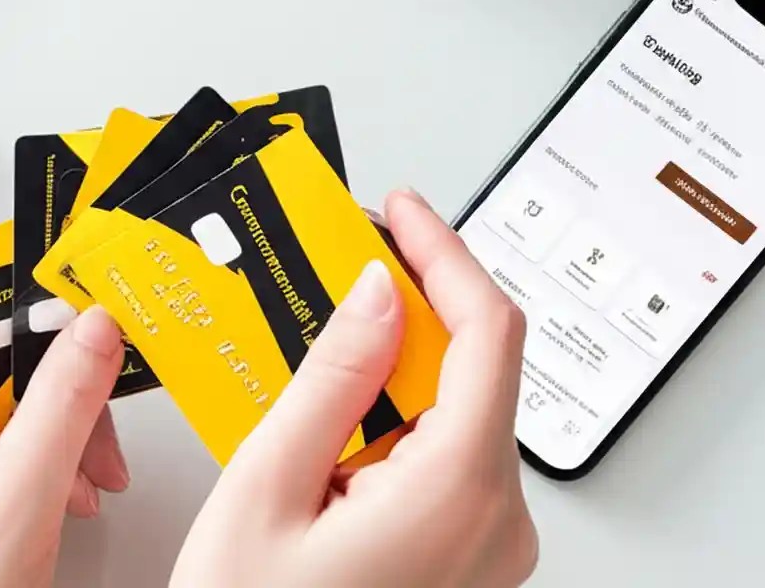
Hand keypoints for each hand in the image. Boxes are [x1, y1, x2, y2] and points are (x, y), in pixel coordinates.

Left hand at [0, 229, 130, 587]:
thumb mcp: (14, 504)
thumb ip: (61, 405)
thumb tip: (97, 323)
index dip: (8, 262)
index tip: (76, 277)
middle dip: (54, 353)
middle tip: (100, 384)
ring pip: (8, 365)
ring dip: (62, 405)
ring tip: (92, 465)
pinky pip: (10, 409)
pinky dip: (53, 435)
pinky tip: (75, 481)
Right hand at [171, 190, 537, 586]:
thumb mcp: (267, 488)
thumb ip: (332, 376)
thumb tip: (374, 290)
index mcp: (457, 494)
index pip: (487, 333)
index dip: (444, 254)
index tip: (399, 212)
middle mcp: (496, 520)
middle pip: (474, 368)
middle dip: (406, 308)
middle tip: (336, 264)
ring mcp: (488, 542)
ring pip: (455, 411)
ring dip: (391, 367)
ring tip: (314, 350)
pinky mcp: (467, 553)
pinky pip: (444, 456)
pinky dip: (392, 420)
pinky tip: (333, 417)